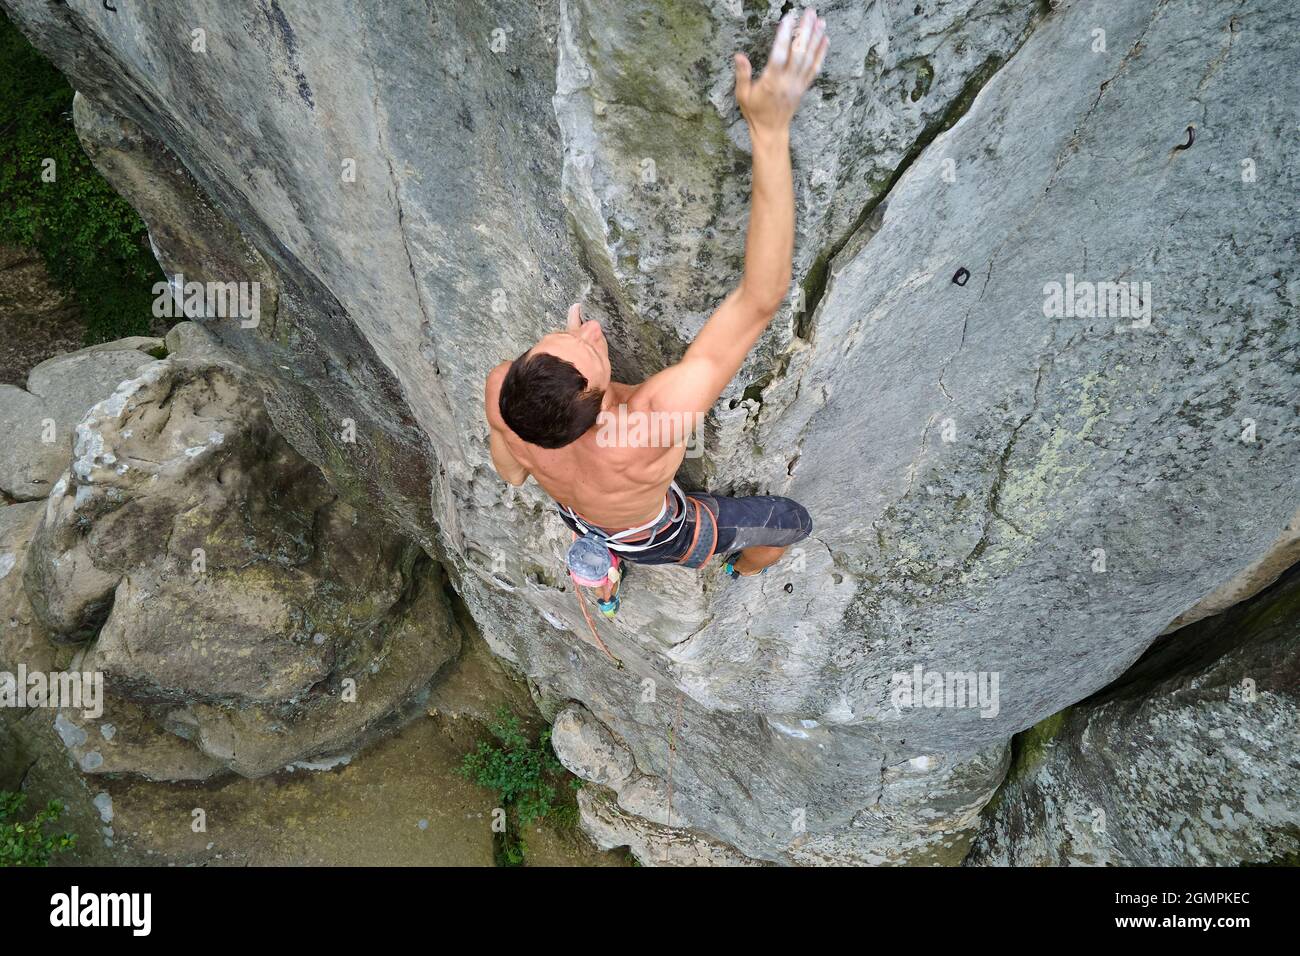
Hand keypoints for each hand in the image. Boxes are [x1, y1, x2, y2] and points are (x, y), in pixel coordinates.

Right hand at [734, 7, 827, 136]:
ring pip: (809, 58)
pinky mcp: (804, 87)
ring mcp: (798, 84)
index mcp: (771, 82)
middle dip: (805, 31)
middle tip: (809, 12)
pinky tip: (825, 39)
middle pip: (799, 52)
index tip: (788, 18)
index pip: (779, 55)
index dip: (784, 36)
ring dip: (816, 38)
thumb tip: (738, 56)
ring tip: (821, 21)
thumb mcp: (743, 95)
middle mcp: (787, 81)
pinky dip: (821, 53)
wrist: (771, 130)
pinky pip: (815, 68)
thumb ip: (742, 74)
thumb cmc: (755, 112)